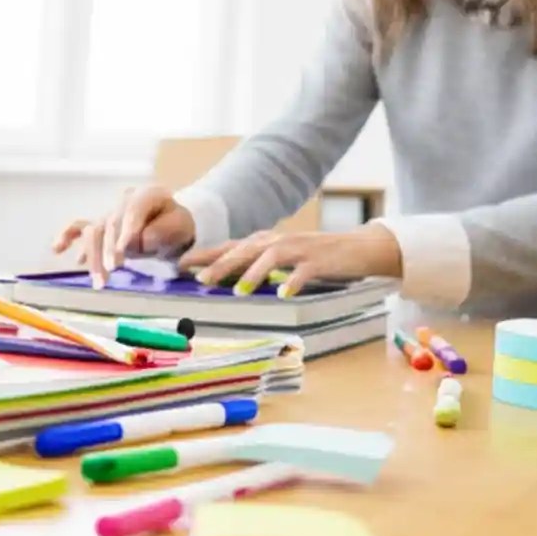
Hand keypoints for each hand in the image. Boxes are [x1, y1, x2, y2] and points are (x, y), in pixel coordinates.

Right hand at [52, 186, 195, 288]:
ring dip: (93, 256)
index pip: (133, 210)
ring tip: (99, 281)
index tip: (126, 249)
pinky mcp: (100, 226)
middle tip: (114, 269)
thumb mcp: (180, 227)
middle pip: (109, 223)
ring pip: (93, 231)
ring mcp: (109, 214)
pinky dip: (67, 237)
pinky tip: (57, 249)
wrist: (172, 227)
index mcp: (147, 195)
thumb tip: (134, 242)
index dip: (127, 229)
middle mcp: (123, 201)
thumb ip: (161, 232)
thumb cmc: (178, 226)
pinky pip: (79, 227)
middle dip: (110, 248)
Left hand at [181, 224, 402, 297]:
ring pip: (270, 258)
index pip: (228, 247)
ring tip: (239, 290)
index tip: (180, 265)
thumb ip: (253, 265)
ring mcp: (298, 249)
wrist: (356, 247)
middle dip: (220, 264)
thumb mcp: (278, 258)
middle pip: (243, 251)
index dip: (204, 255)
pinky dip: (293, 281)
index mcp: (264, 242)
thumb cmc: (312, 256)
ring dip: (253, 273)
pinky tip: (283, 293)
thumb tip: (221, 279)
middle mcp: (277, 242)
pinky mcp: (319, 260)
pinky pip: (304, 272)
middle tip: (201, 280)